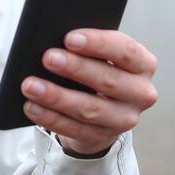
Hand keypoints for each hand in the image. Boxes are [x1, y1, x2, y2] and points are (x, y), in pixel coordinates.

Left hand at [20, 29, 157, 157]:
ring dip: (57, 96)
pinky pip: (75, 129)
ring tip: (31, 85)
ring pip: (89, 108)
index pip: (126, 51)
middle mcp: (140, 93)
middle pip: (108, 80)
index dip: (98, 43)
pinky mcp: (104, 137)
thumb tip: (56, 40)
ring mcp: (125, 119)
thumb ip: (89, 48)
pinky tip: (33, 107)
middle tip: (48, 58)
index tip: (70, 38)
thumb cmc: (100, 70)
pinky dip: (51, 118)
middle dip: (75, 68)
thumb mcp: (103, 56)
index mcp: (143, 65)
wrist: (106, 108)